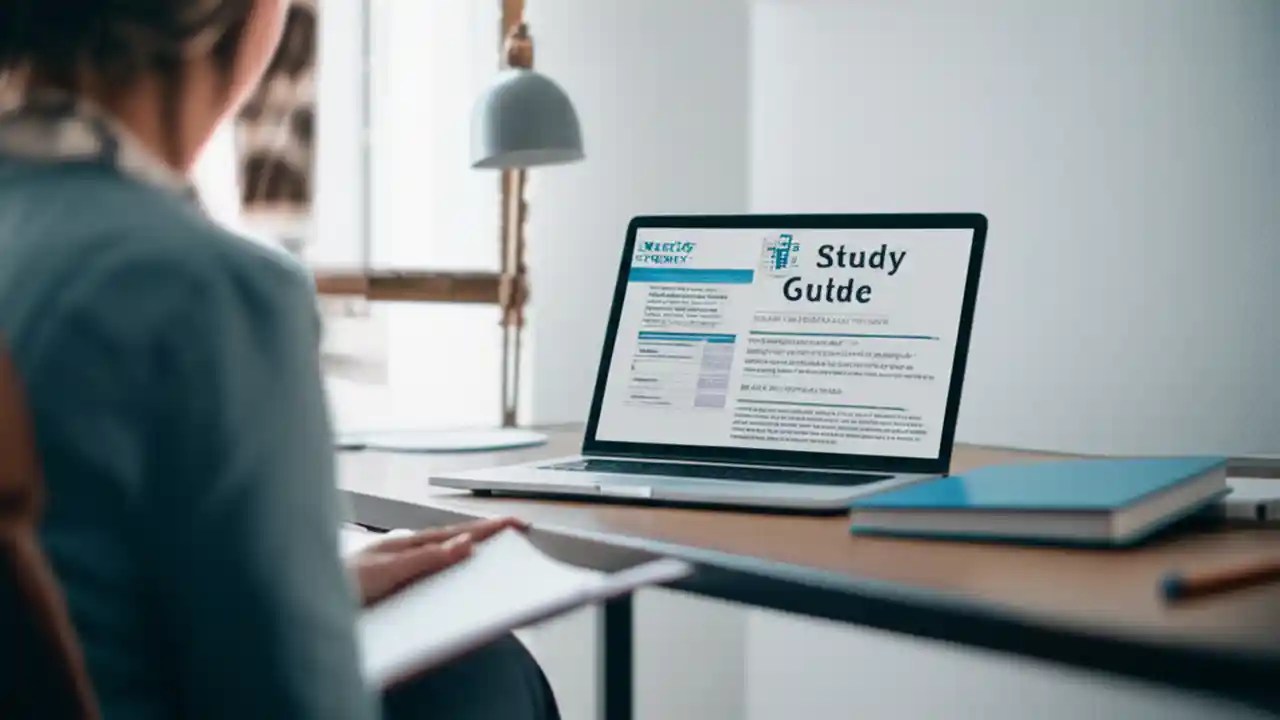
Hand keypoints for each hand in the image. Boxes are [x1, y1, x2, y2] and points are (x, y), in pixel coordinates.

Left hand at [348, 517, 528, 605]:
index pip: (457, 533)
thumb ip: (426, 559)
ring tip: (494, 549)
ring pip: (443, 552)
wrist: (309, 596)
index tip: (516, 522)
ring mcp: (401, 564)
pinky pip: (431, 570)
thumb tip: (465, 544)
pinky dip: (450, 565)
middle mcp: (407, 550)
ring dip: (469, 548)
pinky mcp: (396, 581)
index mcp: (409, 543)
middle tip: (515, 531)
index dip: (488, 528)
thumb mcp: (387, 571)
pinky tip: (455, 572)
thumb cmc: (341, 583)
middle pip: (455, 539)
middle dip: (485, 534)